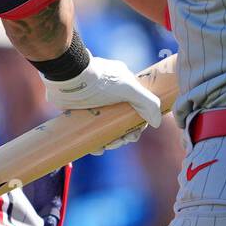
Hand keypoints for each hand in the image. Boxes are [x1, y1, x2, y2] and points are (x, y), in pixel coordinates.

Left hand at [41, 57, 162, 153]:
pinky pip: (89, 129)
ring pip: (105, 127)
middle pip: (121, 122)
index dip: (136, 126)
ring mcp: (94, 104)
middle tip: (116, 143)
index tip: (131, 136)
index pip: (136, 110)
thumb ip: (148, 103)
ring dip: (108, 141)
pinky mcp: (79, 111)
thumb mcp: (129, 88)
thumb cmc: (100, 80)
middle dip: (121, 136)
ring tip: (103, 147)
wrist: (68, 77)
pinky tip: (93, 148)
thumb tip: (157, 123)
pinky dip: (93, 140)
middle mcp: (110, 95)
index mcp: (124, 87)